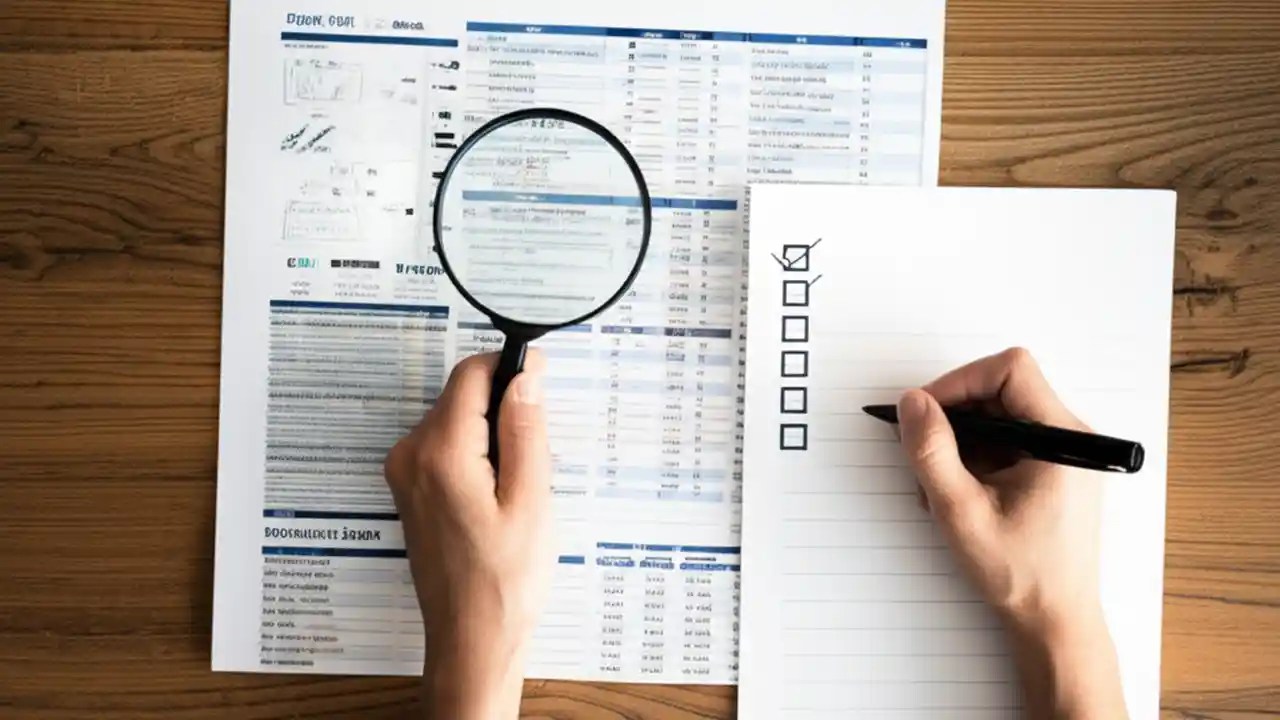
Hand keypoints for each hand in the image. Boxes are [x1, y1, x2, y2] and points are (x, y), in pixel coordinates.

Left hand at [384, 352, 553, 719]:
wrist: (472, 638)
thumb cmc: (505, 580)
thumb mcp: (531, 498)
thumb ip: (525, 429)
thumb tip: (525, 374)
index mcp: (440, 452)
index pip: (472, 373)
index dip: (512, 367)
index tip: (543, 380)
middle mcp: (411, 455)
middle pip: (464, 394)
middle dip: (505, 408)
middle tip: (535, 458)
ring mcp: (406, 473)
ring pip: (458, 420)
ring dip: (493, 435)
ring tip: (516, 488)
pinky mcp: (411, 489)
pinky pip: (448, 447)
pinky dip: (478, 455)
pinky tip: (498, 497)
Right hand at [896, 347, 1125, 719]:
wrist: (1054, 621)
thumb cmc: (1020, 575)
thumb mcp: (962, 512)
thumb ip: (932, 452)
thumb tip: (913, 403)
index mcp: (1063, 440)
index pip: (1010, 370)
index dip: (960, 381)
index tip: (926, 412)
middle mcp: (1069, 439)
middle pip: (1001, 391)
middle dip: (954, 418)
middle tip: (924, 455)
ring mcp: (1061, 455)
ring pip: (998, 417)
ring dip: (960, 443)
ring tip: (940, 489)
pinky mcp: (1050, 470)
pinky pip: (1005, 442)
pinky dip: (973, 460)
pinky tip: (958, 497)